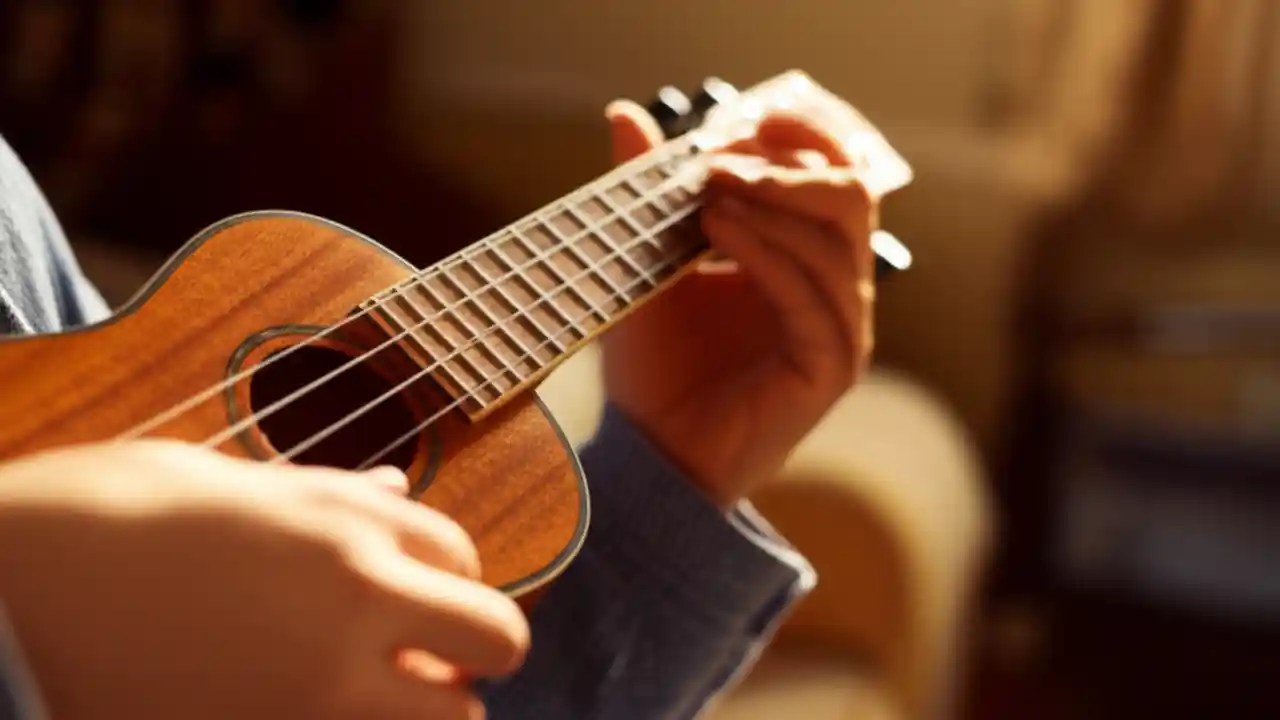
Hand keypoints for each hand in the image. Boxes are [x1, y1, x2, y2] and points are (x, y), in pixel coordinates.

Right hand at [0, 440, 526, 719]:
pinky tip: (321, 717)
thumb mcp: (223, 481)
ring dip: (430, 710)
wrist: (3, 600)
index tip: (412, 591)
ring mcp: (320, 692)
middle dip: (477, 648)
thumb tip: (395, 494)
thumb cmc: (101, 520)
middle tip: (428, 657)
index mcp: (341, 526)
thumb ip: (328, 494)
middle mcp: (354, 605)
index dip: (445, 575)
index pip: (463, 555)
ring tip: (374, 699)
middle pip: (498, 638)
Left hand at [602, 101, 876, 507]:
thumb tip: (624, 113)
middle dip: (787, 163)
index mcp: (807, 257)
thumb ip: (645, 190)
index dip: (799, 135)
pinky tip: (716, 231)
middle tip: (717, 155)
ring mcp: (840, 330)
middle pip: (854, 193)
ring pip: (837, 238)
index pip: (837, 172)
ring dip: (771, 202)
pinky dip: (765, 251)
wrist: (652, 453)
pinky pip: (811, 294)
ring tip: (707, 191)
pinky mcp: (829, 369)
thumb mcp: (646, 260)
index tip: (737, 119)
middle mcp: (834, 288)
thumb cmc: (657, 364)